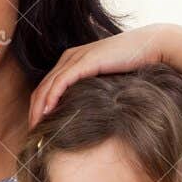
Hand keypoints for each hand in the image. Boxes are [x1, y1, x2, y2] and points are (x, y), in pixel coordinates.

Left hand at [29, 24, 176, 123]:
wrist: (150, 47)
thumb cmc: (133, 65)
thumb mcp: (107, 81)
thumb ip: (93, 91)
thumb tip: (87, 114)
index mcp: (71, 61)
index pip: (47, 87)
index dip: (38, 108)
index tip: (38, 129)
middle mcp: (69, 58)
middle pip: (42, 88)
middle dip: (34, 111)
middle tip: (31, 135)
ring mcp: (75, 58)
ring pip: (47, 86)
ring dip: (38, 109)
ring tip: (35, 129)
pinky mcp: (84, 61)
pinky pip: (61, 82)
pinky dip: (51, 97)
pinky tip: (47, 112)